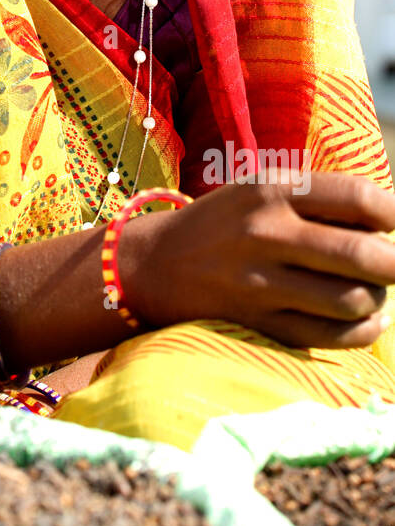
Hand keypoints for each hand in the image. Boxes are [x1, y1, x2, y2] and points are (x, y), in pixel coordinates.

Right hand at [117, 171, 394, 348]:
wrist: (154, 264)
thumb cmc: (225, 223)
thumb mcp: (261, 189)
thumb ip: (320, 199)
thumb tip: (390, 225)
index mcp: (271, 190)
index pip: (359, 197)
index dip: (392, 213)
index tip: (392, 224)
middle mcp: (266, 233)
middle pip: (365, 255)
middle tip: (391, 264)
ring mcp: (260, 282)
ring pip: (354, 300)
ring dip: (377, 299)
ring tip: (372, 291)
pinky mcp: (257, 323)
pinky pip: (332, 336)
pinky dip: (363, 331)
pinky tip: (364, 320)